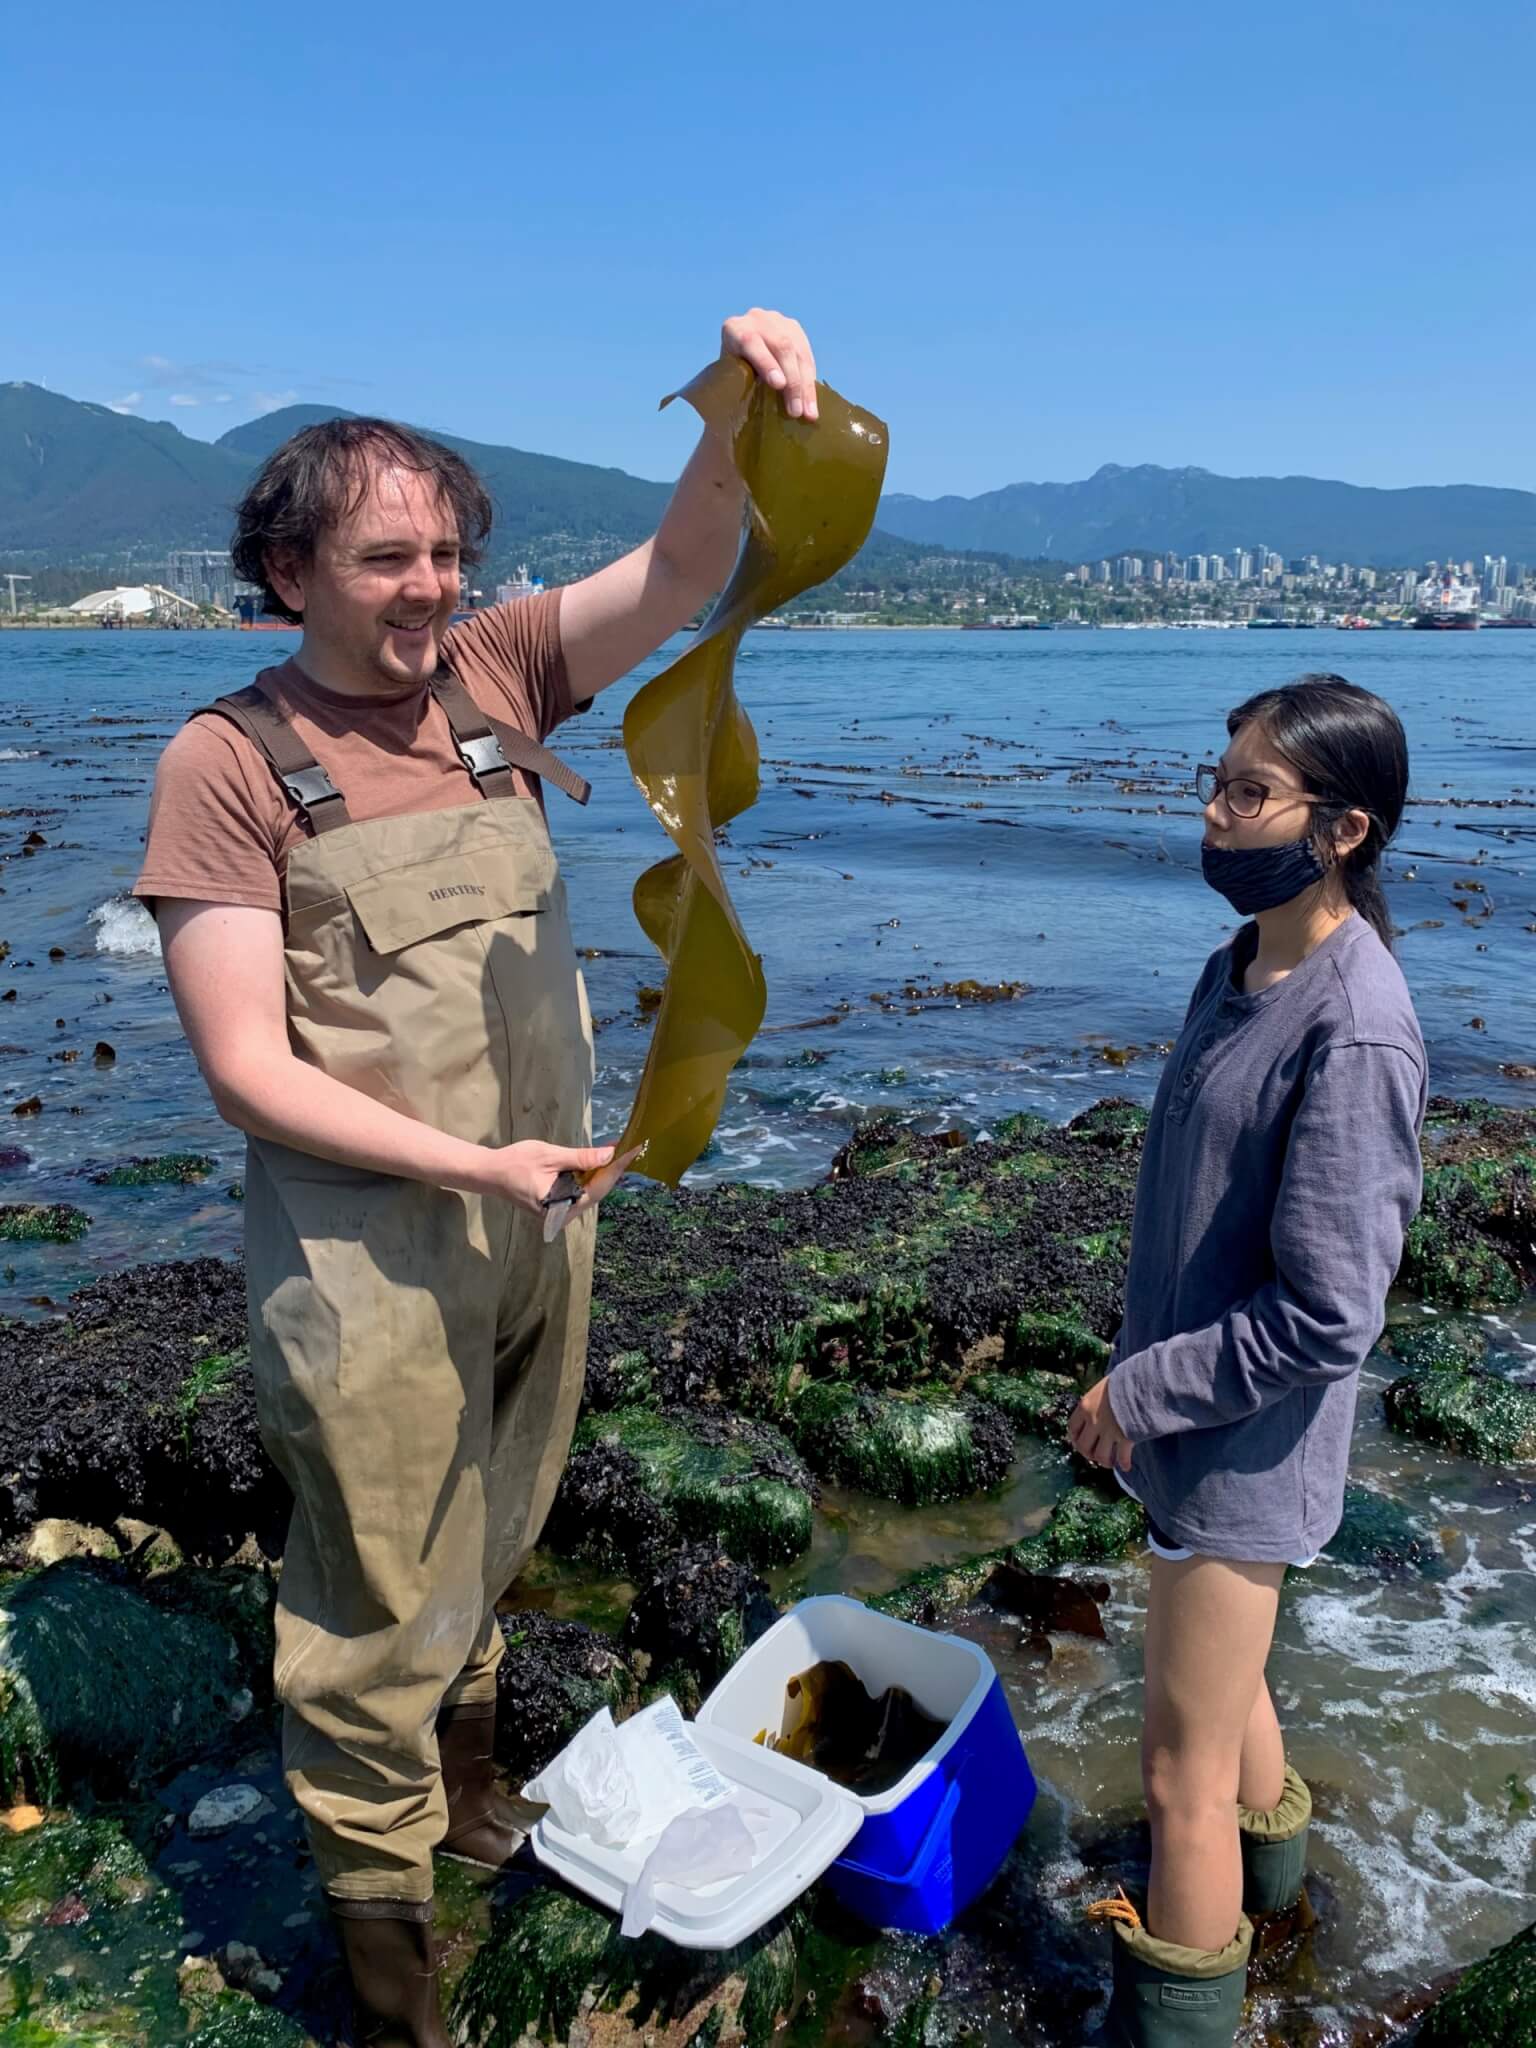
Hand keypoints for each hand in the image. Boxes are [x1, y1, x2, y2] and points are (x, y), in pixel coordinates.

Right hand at [484, 1139, 637, 1220]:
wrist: (490, 1173)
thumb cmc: (516, 1163)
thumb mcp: (550, 1156)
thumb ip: (580, 1158)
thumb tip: (608, 1155)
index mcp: (562, 1206)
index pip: (598, 1188)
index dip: (616, 1169)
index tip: (632, 1152)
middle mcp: (563, 1214)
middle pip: (597, 1192)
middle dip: (612, 1170)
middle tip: (628, 1149)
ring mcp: (560, 1212)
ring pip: (589, 1192)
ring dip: (602, 1173)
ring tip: (617, 1154)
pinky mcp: (557, 1206)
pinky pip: (579, 1191)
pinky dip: (589, 1176)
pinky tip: (597, 1163)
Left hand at [720, 308, 818, 420]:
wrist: (740, 361)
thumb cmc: (728, 380)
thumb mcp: (725, 380)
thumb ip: (733, 389)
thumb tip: (739, 420)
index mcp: (734, 329)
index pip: (751, 342)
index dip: (766, 363)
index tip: (778, 385)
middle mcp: (758, 319)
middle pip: (781, 347)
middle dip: (791, 381)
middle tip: (795, 411)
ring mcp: (779, 322)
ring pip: (798, 353)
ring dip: (805, 387)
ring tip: (807, 413)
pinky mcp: (796, 331)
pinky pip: (808, 357)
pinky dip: (811, 383)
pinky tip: (812, 404)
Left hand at [1068, 1375, 1134, 1472]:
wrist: (1141, 1381)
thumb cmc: (1124, 1381)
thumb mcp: (1104, 1387)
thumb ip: (1098, 1400)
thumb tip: (1099, 1405)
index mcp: (1085, 1406)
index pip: (1072, 1428)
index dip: (1076, 1439)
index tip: (1081, 1442)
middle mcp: (1094, 1421)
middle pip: (1083, 1446)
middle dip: (1089, 1454)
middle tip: (1095, 1455)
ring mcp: (1109, 1430)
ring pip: (1101, 1456)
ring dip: (1105, 1461)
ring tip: (1110, 1461)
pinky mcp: (1126, 1437)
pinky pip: (1122, 1457)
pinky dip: (1124, 1464)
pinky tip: (1126, 1466)